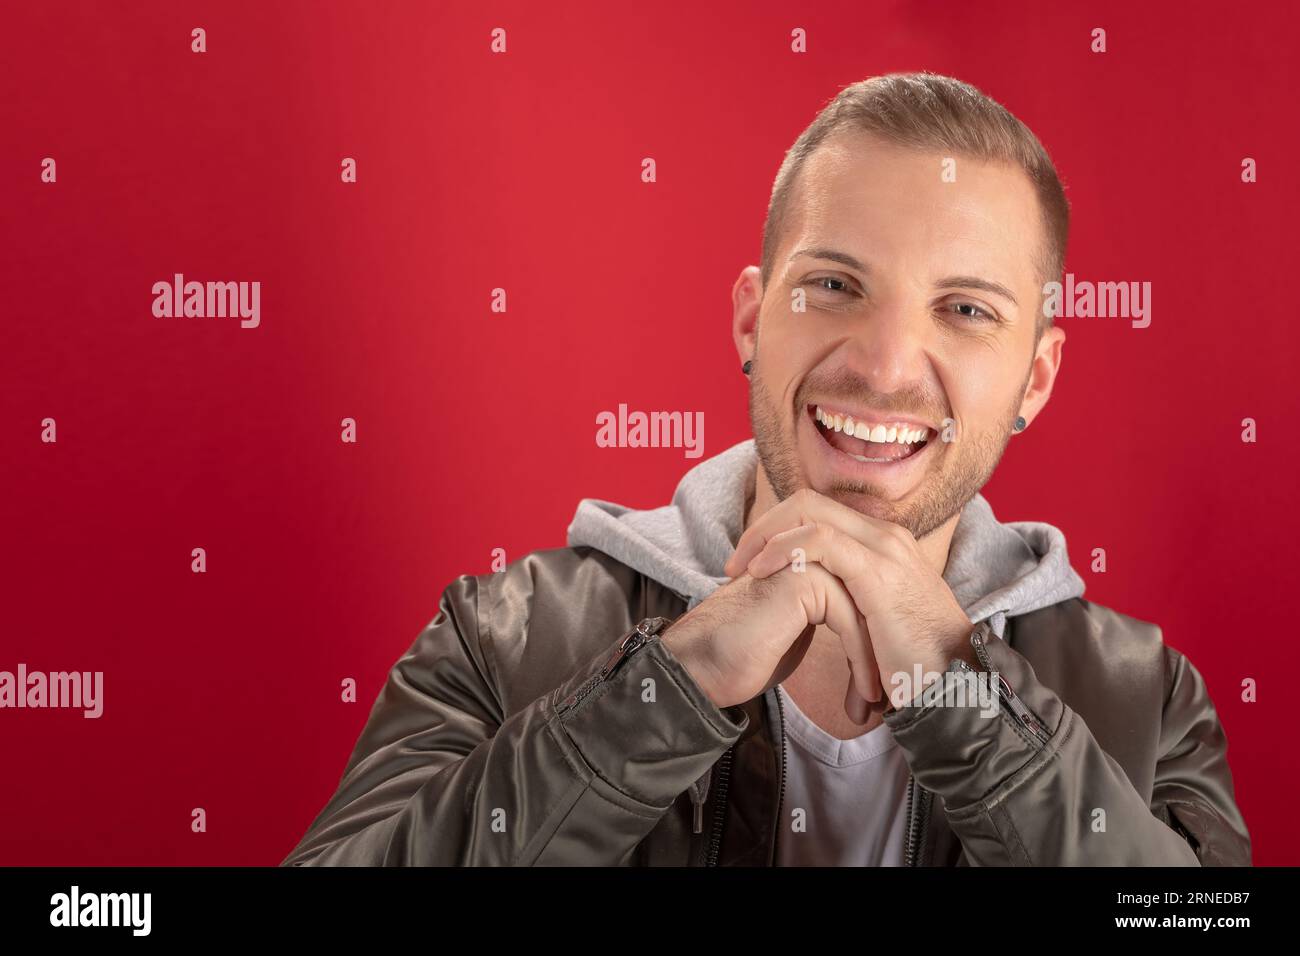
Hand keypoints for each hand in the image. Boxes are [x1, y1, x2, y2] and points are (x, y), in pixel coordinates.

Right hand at [660, 561, 886, 718]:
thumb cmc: (745, 657)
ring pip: (865, 609)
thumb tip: (867, 636)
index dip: (876, 642)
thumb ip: (825, 617)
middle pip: (871, 598)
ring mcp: (805, 561)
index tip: (880, 688)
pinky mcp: (802, 578)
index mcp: (811, 561)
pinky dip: (862, 661)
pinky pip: (850, 618)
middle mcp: (810, 554)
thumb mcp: (798, 635)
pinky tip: (862, 695)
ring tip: (875, 701)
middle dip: (883, 648)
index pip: (865, 595)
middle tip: (886, 695)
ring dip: (875, 659)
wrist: (704, 667)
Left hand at [723, 488, 976, 709]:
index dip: (779, 529)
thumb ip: (850, 602)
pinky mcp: (876, 571)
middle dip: (764, 526)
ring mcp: (884, 548)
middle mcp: (886, 536)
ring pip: (809, 511)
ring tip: (740, 568)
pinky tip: (760, 572)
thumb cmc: (913, 665)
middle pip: (809, 502)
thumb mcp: (876, 622)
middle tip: (735, 562)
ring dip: (766, 535)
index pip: (820, 512)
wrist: (953, 688)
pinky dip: (783, 549)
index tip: (750, 563)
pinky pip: (818, 540)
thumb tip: (817, 610)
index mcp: (884, 544)